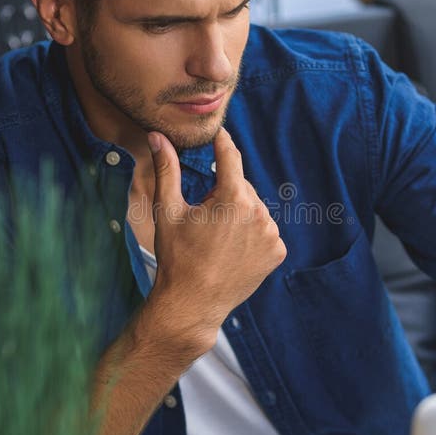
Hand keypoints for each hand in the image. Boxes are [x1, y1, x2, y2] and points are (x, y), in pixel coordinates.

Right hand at [145, 127, 286, 351]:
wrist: (192, 303)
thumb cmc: (176, 257)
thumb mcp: (168, 210)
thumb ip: (166, 169)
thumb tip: (157, 136)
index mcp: (232, 197)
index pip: (230, 155)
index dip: (222, 141)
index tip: (217, 131)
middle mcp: (259, 212)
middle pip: (240, 187)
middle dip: (223, 194)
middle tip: (203, 220)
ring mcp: (271, 234)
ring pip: (253, 209)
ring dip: (238, 214)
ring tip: (217, 240)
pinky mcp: (277, 251)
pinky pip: (264, 230)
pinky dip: (251, 234)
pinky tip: (232, 251)